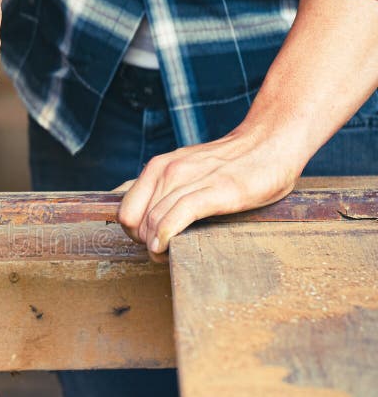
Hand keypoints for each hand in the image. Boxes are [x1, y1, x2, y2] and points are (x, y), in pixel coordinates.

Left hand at [117, 127, 305, 261]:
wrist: (271, 141)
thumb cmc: (231, 163)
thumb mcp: (186, 170)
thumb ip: (164, 189)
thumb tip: (140, 216)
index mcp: (158, 168)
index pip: (125, 211)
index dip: (133, 234)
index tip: (150, 243)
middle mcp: (167, 171)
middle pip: (135, 221)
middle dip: (144, 244)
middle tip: (163, 252)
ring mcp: (189, 179)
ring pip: (152, 221)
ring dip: (156, 246)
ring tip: (169, 254)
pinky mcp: (214, 190)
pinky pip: (177, 216)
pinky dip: (166, 235)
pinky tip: (168, 248)